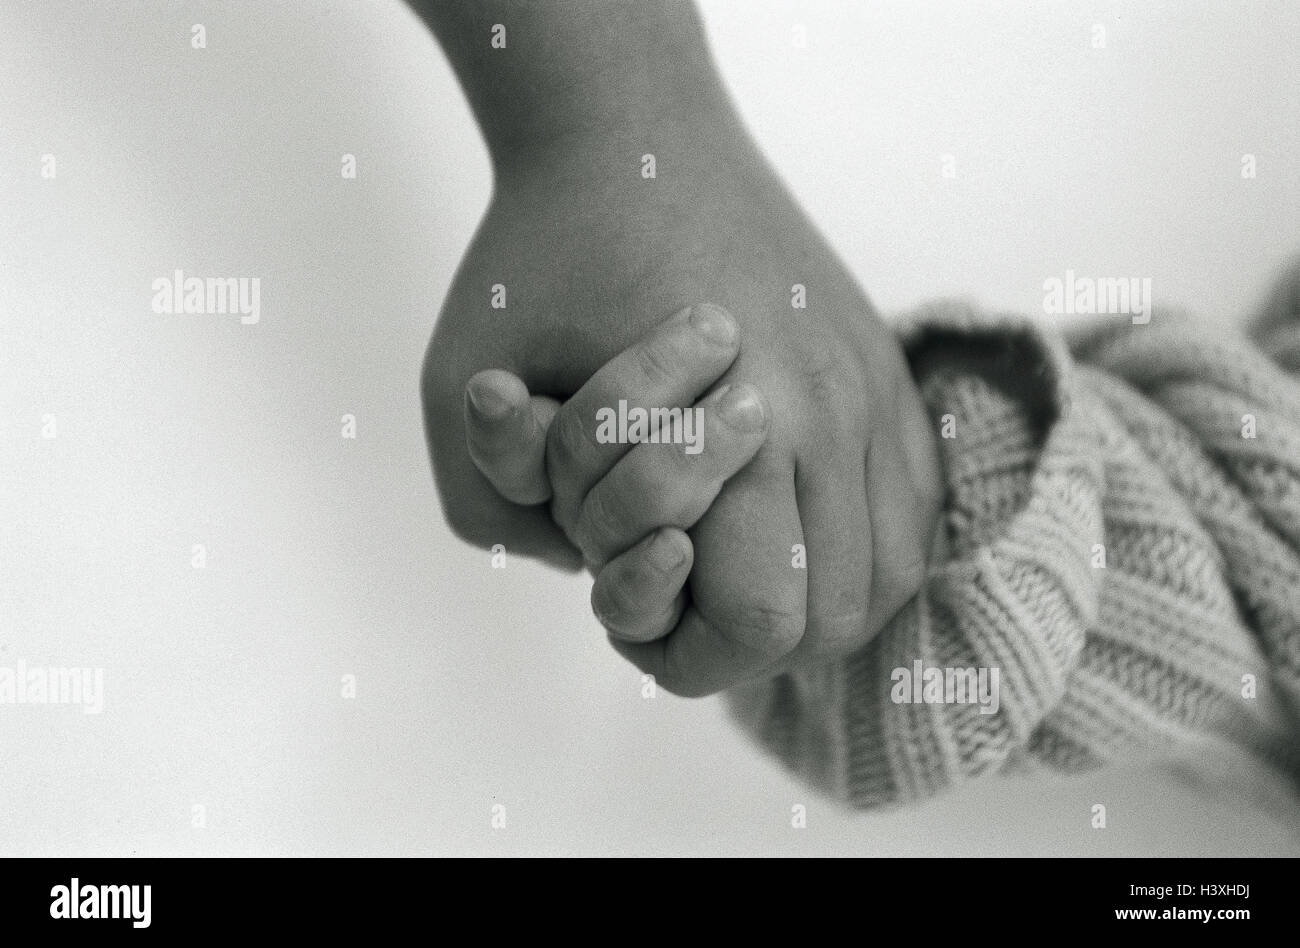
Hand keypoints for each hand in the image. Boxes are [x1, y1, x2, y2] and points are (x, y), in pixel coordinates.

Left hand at [422, 122, 941, 694]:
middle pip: (836, 616)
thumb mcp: (459, 387)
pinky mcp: (886, 369)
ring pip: (890, 572)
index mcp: (742, 424)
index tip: (630, 623)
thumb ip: (502, 516)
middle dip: (748, 641)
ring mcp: (872, 388)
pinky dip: (860, 550)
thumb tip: (594, 573)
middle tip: (679, 598)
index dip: (689, 658)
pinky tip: (796, 527)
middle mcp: (832, 413)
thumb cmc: (539, 259)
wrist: (632, 135)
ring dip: (814, 604)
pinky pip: (914, 506)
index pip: (762, 620)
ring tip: (738, 573)